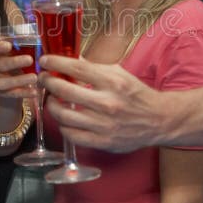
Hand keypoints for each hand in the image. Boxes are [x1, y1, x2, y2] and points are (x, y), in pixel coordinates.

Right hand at [0, 40, 38, 99]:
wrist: (11, 85)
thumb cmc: (17, 64)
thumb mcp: (19, 54)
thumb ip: (25, 49)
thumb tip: (41, 43)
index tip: (9, 45)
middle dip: (15, 62)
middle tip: (30, 59)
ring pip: (2, 82)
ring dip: (19, 80)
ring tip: (34, 77)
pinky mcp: (2, 93)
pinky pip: (11, 94)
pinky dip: (23, 92)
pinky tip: (34, 91)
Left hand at [39, 55, 169, 152]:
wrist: (159, 120)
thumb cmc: (136, 94)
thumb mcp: (119, 74)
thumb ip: (94, 68)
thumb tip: (70, 61)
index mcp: (112, 82)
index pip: (76, 69)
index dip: (55, 63)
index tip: (45, 61)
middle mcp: (107, 103)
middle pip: (64, 91)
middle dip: (48, 82)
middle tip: (44, 79)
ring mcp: (104, 125)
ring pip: (63, 115)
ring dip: (51, 105)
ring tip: (51, 99)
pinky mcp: (102, 142)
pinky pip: (71, 135)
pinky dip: (62, 125)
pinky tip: (64, 118)